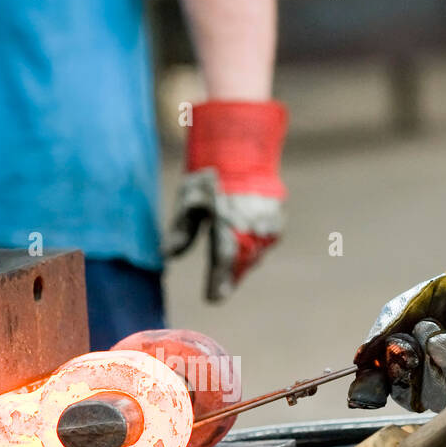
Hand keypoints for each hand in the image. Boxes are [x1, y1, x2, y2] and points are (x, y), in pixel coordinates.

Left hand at [164, 101, 287, 301]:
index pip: (223, 261)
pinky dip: (256, 249)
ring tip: (233, 276)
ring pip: (256, 253)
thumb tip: (169, 255)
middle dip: (231, 278)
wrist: (240, 146)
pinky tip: (248, 254)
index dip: (219, 283)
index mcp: (226, 220)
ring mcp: (266, 220)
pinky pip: (267, 240)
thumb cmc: (209, 174)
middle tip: (220, 291)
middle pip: (241, 262)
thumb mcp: (188, 199)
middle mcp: (249, 223)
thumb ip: (181, 229)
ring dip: (243, 266)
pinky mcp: (276, 216)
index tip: (213, 300)